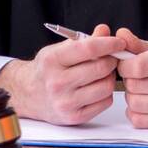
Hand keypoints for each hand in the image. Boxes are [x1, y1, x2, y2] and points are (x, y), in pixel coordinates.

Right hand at [0, 23, 124, 124]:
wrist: (28, 94)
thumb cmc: (47, 70)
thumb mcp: (58, 49)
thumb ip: (84, 41)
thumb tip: (104, 31)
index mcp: (52, 60)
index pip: (89, 49)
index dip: (109, 43)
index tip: (120, 42)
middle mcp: (57, 82)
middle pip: (101, 68)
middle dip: (112, 60)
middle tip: (111, 58)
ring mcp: (65, 102)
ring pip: (107, 86)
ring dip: (110, 78)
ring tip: (102, 74)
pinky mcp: (74, 117)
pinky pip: (105, 102)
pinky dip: (106, 93)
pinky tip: (96, 88)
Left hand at [115, 28, 147, 127]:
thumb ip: (137, 44)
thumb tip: (120, 34)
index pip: (137, 67)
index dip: (124, 66)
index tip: (126, 65)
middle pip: (133, 85)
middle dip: (128, 80)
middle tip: (136, 77)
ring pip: (134, 103)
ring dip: (131, 97)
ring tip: (141, 89)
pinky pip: (139, 120)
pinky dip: (135, 112)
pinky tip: (144, 103)